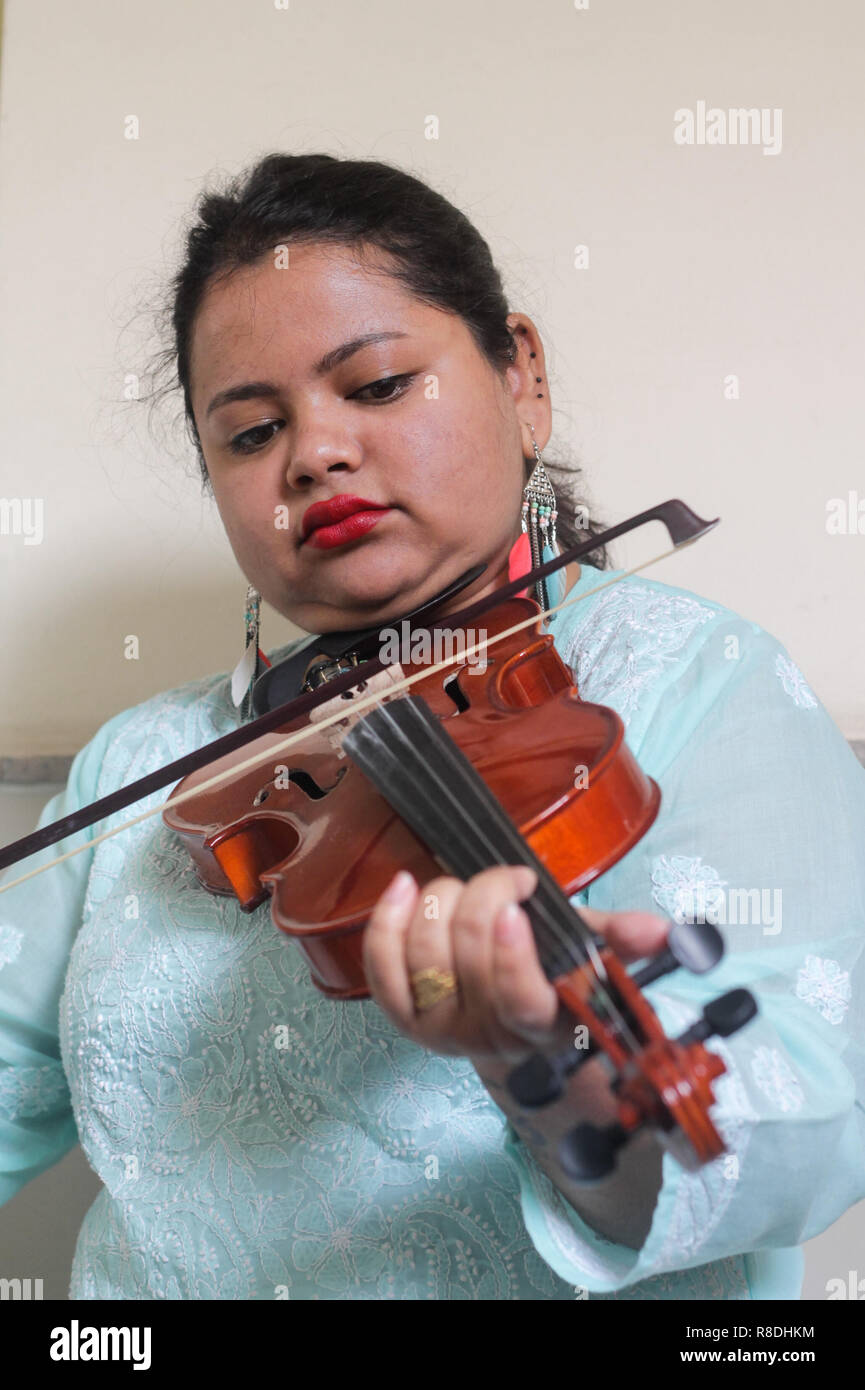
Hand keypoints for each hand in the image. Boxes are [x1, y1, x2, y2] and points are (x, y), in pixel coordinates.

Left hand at [362, 864, 669, 1065]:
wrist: (506, 1009)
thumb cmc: (550, 972)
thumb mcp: (589, 951)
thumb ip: (622, 938)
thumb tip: (661, 930)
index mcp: (542, 1025)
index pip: (521, 1001)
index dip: (511, 955)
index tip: (516, 907)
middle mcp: (488, 1035)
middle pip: (467, 958)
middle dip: (483, 897)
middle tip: (507, 878)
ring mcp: (440, 1029)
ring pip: (424, 954)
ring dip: (441, 901)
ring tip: (463, 885)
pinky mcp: (403, 1016)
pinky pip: (381, 966)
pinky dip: (387, 919)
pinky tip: (403, 887)